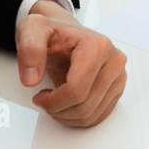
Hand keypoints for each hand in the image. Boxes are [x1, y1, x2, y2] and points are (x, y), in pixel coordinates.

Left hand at [15, 0, 127, 127]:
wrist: (63, 31)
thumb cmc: (52, 32)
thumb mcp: (32, 31)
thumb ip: (30, 50)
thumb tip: (31, 79)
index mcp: (97, 46)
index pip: (77, 89)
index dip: (53, 101)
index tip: (39, 97)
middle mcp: (114, 61)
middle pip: (85, 105)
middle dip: (58, 110)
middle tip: (45, 100)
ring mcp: (118, 76)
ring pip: (92, 115)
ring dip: (67, 116)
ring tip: (55, 101)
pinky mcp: (117, 88)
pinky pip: (98, 116)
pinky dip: (78, 117)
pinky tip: (67, 104)